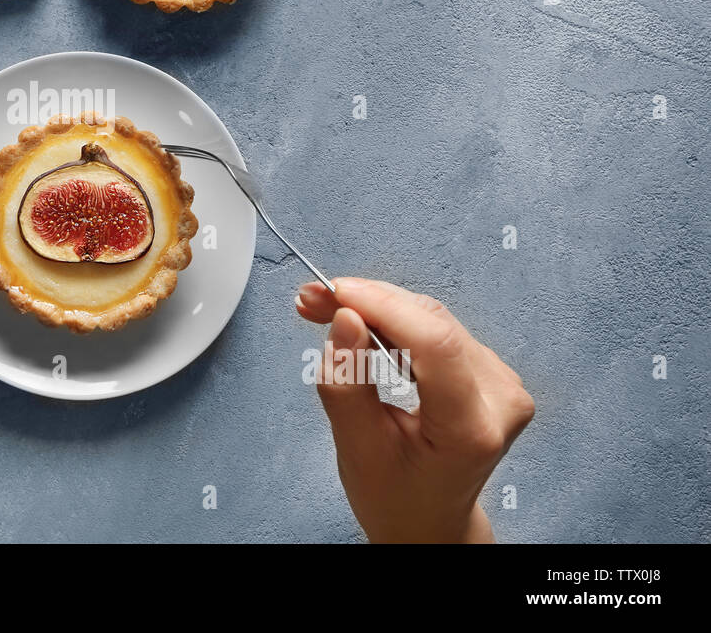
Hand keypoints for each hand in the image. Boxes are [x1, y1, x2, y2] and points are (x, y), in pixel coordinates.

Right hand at [295, 277, 534, 542]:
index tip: (333, 293)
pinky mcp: (488, 370)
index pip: (435, 343)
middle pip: (430, 323)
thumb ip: (348, 384)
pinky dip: (392, 320)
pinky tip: (359, 322)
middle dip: (366, 302)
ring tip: (325, 309)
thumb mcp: (357, 449)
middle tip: (312, 299)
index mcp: (472, 428)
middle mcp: (500, 399)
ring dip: (374, 308)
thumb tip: (345, 319)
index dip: (381, 306)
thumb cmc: (395, 497)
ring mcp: (501, 382)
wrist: (428, 521)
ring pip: (430, 318)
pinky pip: (435, 327)